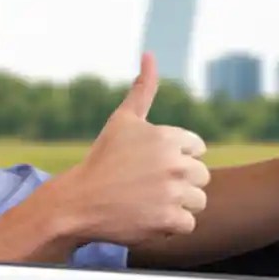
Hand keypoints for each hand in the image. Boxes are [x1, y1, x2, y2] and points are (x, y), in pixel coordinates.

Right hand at [46, 53, 209, 245]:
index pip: (197, 149)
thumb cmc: (102, 159)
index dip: (174, 157)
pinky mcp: (169, 221)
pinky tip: (146, 217)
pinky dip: (170, 225)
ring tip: (148, 201)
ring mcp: (172, 193)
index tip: (151, 164)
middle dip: (178, 182)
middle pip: (201, 176)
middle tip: (147, 186)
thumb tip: (150, 54)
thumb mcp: (123, 120)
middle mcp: (174, 163)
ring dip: (177, 204)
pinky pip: (187, 224)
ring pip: (198, 201)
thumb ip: (144, 89)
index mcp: (168, 137)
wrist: (78, 202)